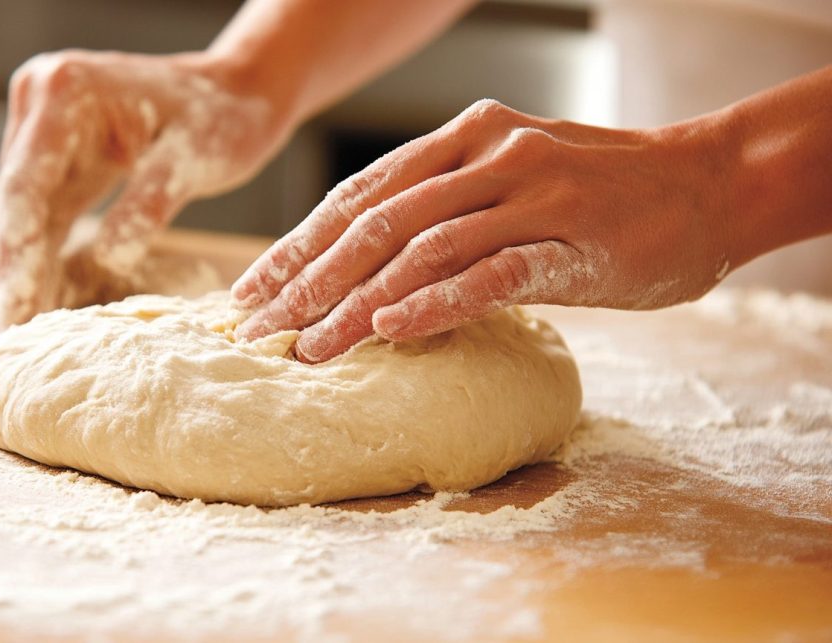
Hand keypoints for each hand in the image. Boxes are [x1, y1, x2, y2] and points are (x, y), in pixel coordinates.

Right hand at [0, 49, 286, 324]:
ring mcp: (46, 124)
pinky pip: (50, 210)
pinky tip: (47, 298)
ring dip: (28, 266)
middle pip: (17, 198)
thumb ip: (149, 203)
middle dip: (16, 267)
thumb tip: (107, 258)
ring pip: (27, 209)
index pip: (28, 182)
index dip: (19, 250)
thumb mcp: (193, 160)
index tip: (16, 305)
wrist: (239, 92)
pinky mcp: (62, 152)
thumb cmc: (223, 117)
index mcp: (65, 90)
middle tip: (13, 332)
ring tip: (25, 327)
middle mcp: (41, 99)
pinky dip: (50, 253)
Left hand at [233, 99, 736, 360]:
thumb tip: (374, 268)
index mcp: (464, 137)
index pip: (360, 194)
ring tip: (307, 346)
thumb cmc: (601, 192)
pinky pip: (491, 272)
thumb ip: (448, 208)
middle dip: (307, 279)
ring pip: (421, 249)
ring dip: (356, 302)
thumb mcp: (511, 180)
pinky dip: (435, 303)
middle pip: (375, 221)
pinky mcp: (572, 240)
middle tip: (256, 328)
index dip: (298, 244)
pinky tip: (388, 331)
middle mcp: (488, 155)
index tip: (251, 290)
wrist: (707, 185)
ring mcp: (531, 193)